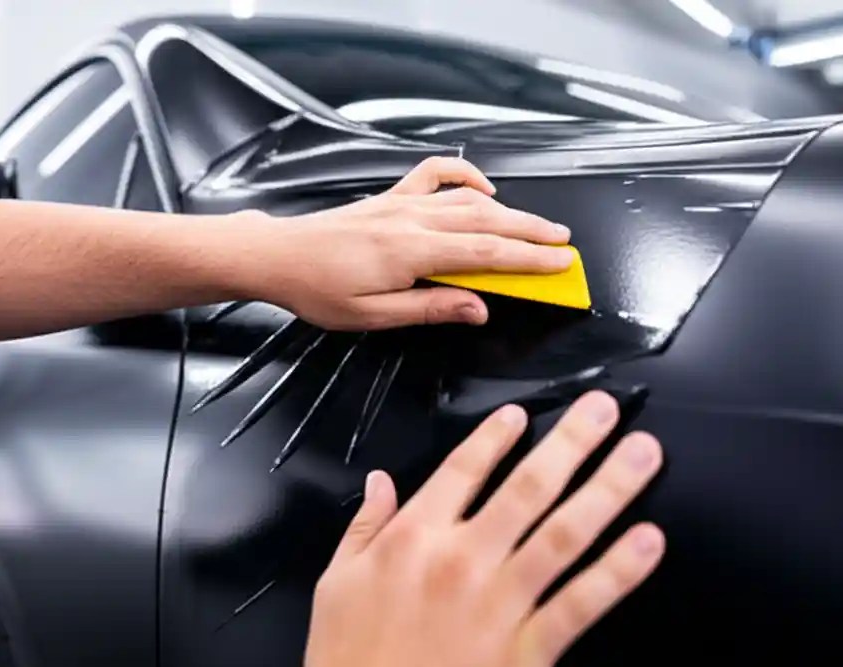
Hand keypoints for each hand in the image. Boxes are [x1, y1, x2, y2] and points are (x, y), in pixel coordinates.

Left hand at [247, 156, 573, 330]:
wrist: (278, 256)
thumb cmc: (318, 289)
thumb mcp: (374, 315)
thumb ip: (431, 308)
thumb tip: (479, 308)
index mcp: (412, 252)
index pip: (487, 256)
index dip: (529, 260)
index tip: (560, 266)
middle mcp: (413, 220)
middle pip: (488, 223)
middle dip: (532, 233)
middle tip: (564, 245)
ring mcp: (403, 203)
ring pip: (469, 200)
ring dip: (509, 211)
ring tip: (539, 225)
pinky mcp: (392, 196)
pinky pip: (436, 174)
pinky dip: (466, 176)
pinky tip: (484, 189)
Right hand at [289, 392, 665, 666]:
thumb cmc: (348, 664)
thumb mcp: (337, 583)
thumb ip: (364, 526)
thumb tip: (381, 482)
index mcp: (413, 540)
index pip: (463, 471)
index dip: (497, 437)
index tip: (523, 414)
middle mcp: (462, 561)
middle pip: (528, 488)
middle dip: (572, 442)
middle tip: (604, 411)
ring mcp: (499, 604)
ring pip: (565, 534)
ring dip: (609, 488)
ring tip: (642, 454)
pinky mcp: (526, 652)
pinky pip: (580, 604)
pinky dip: (618, 572)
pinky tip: (647, 542)